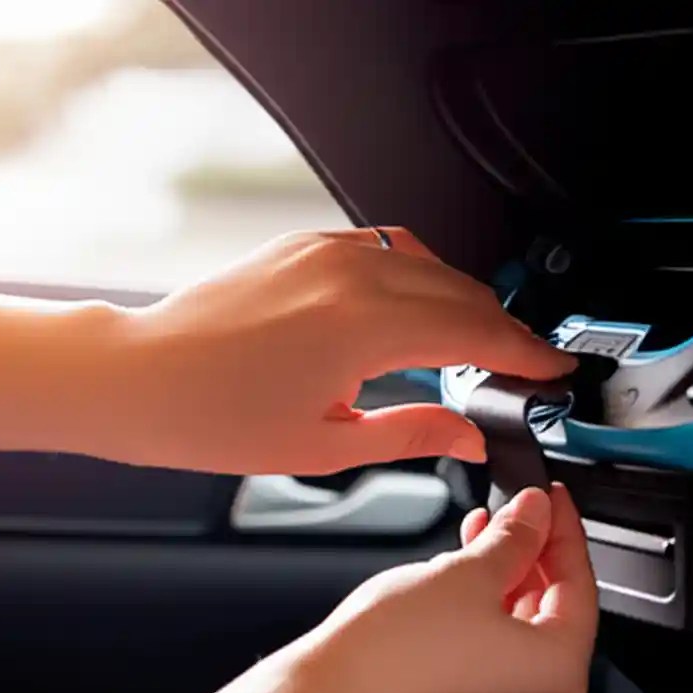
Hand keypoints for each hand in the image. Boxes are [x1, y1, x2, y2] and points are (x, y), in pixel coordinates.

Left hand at [100, 227, 574, 474]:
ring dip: (461, 298)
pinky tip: (414, 308)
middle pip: (463, 290)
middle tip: (519, 368)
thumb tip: (468, 433)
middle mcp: (351, 274)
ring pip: (428, 262)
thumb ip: (414, 432)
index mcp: (364, 325)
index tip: (554, 369)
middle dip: (502, 329)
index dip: (526, 353)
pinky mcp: (304, 246)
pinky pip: (385, 247)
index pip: (477, 330)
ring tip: (471, 344)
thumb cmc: (210, 415)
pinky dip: (417, 274)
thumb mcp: (326, 445)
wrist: (139, 378)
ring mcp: (325, 252)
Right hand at [181, 484, 599, 692]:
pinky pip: (492, 639)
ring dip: (505, 567)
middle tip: (519, 505)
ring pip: (521, 619)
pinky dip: (483, 598)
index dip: (564, 528)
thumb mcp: (466, 574)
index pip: (582, 583)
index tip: (552, 494)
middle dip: (533, 547)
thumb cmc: (394, 656)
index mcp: (559, 670)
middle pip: (555, 603)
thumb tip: (536, 512)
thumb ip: (513, 539)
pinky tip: (460, 565)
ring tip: (485, 526)